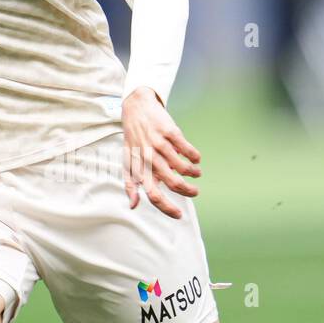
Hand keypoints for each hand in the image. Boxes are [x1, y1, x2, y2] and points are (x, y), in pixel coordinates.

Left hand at [121, 86, 201, 218]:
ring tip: (196, 172)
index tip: (179, 215)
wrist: (136, 107)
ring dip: (194, 173)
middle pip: (173, 183)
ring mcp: (159, 144)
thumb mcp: (127, 160)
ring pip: (183, 168)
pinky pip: (188, 150)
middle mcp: (148, 157)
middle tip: (195, 191)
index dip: (167, 208)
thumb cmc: (133, 138)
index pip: (152, 194)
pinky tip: (196, 158)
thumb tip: (132, 206)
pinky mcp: (170, 132)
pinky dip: (195, 157)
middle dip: (188, 191)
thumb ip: (130, 183)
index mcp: (138, 167)